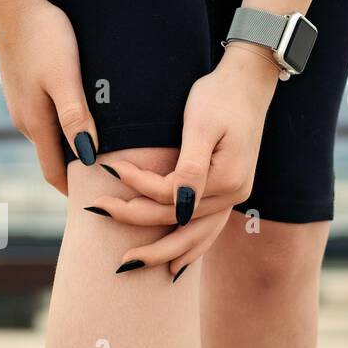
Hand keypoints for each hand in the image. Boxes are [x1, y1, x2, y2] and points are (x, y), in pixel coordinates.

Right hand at [0, 0, 98, 194]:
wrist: (13, 3)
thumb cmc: (45, 37)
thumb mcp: (66, 78)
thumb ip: (76, 117)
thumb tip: (87, 156)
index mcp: (35, 123)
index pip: (53, 172)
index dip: (72, 191)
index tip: (94, 204)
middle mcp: (24, 119)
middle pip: (51, 157)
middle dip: (74, 173)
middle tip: (104, 183)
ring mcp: (20, 103)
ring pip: (48, 136)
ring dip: (68, 148)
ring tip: (97, 153)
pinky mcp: (22, 87)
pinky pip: (44, 117)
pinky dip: (61, 127)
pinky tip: (78, 118)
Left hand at [91, 44, 279, 274]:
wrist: (248, 81)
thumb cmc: (219, 95)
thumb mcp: (201, 125)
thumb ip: (190, 167)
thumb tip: (178, 203)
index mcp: (226, 179)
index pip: (170, 196)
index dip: (137, 186)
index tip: (109, 168)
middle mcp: (233, 195)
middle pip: (179, 223)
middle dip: (137, 224)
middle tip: (99, 216)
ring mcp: (234, 197)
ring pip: (194, 236)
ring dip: (162, 252)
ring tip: (130, 265)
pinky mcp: (229, 192)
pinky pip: (207, 230)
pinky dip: (190, 248)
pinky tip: (174, 266)